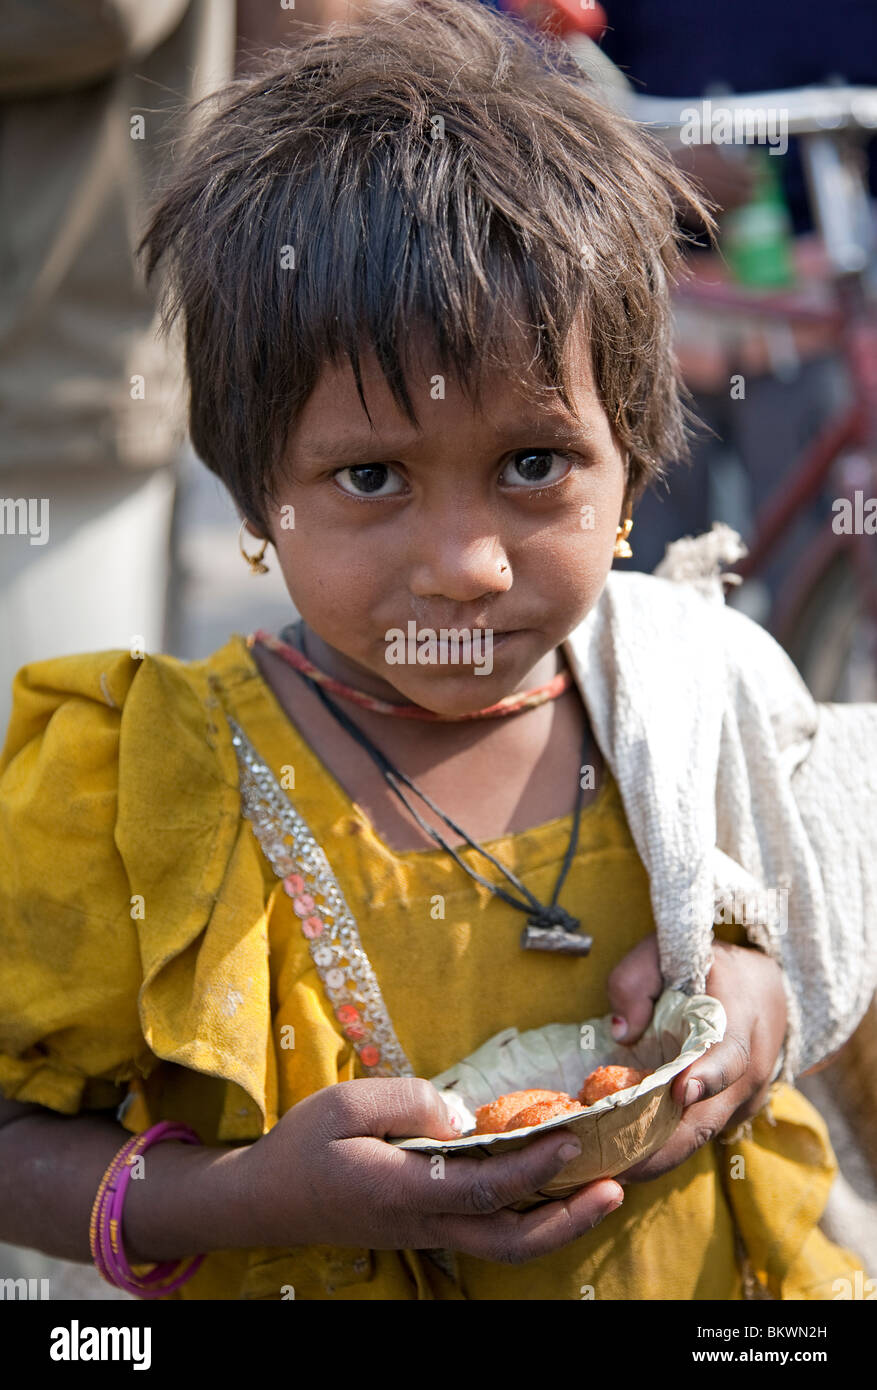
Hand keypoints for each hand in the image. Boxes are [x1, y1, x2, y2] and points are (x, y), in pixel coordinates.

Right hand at [240, 1077, 624, 1263]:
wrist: (267, 1199)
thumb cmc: (304, 1146)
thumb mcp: (345, 1104)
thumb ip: (408, 1101)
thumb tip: (463, 1116)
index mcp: (402, 1191)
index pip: (483, 1186)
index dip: (533, 1166)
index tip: (572, 1139)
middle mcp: (423, 1222)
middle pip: (509, 1240)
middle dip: (567, 1220)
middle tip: (614, 1189)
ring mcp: (428, 1231)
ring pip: (504, 1243)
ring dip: (557, 1223)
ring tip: (600, 1190)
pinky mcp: (428, 1227)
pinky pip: (489, 1230)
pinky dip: (529, 1215)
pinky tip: (552, 1186)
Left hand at [604, 935, 786, 1183]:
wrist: (765, 987)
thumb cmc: (707, 965)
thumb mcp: (668, 950)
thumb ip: (638, 980)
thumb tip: (622, 1032)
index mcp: (740, 1020)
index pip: (730, 1054)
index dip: (708, 1075)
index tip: (681, 1092)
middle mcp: (750, 1069)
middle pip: (708, 1118)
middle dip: (661, 1148)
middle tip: (613, 1166)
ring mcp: (745, 1098)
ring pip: (699, 1136)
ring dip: (657, 1155)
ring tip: (606, 1168)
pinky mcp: (733, 1114)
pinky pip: (698, 1136)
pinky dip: (664, 1148)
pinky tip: (622, 1154)